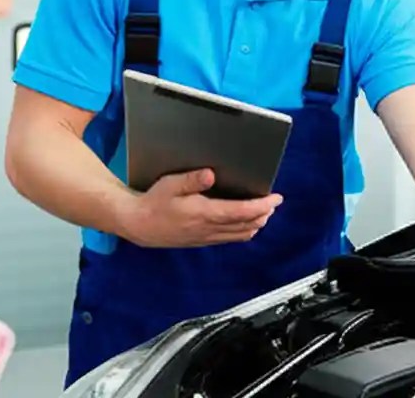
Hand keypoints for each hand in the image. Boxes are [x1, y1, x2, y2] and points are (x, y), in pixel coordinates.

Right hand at [119, 168, 282, 247]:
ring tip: (263, 213)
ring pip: (240, 234)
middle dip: (263, 214)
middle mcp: (208, 228)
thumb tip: (211, 174)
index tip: (276, 199)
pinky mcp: (201, 241)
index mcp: (204, 213)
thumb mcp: (170, 184)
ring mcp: (206, 237)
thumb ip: (192, 179)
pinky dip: (243, 231)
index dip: (262, 206)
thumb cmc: (154, 202)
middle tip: (273, 203)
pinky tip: (244, 224)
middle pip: (246, 225)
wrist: (139, 225)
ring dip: (255, 224)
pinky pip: (229, 239)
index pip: (242, 211)